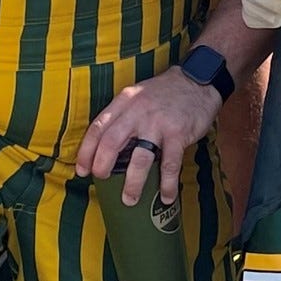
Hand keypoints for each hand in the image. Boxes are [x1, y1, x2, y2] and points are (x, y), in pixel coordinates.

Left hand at [78, 67, 217, 204]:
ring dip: (133, 183)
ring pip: (140, 158)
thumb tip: (107, 149)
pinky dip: (167, 183)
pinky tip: (166, 196)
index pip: (98, 127)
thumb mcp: (138, 96)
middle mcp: (138, 112)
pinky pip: (170, 164)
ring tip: (129, 199)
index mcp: (124, 102)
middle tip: (100, 180)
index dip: (86, 150)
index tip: (82, 169)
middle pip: (112, 142)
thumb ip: (123, 116)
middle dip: (102, 165)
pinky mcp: (178, 133)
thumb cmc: (165, 92)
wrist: (198, 80)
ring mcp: (158, 124)